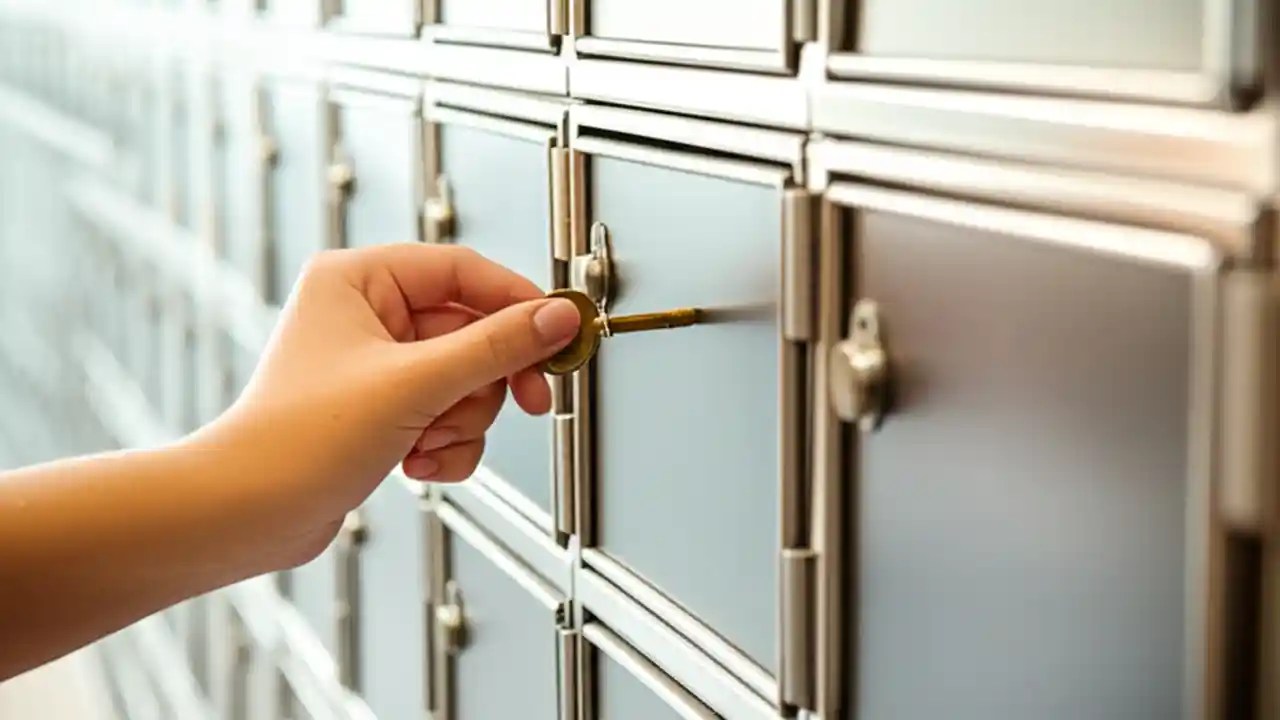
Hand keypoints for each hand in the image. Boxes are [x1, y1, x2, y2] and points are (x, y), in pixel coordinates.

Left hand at [195, 244, 579, 560]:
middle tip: (528, 403)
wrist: (246, 514)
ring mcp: (376, 365)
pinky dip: (445, 444)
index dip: (519, 301)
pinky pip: (447, 414)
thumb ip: (497, 346)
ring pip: (467, 380)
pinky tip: (416, 462)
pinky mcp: (382, 409)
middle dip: (485, 383)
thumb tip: (556, 317)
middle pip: (474, 331)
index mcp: (359, 279)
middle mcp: (366, 314)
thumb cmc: (297, 439)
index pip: (464, 271)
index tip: (561, 331)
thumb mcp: (416, 384)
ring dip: (461, 421)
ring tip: (426, 441)